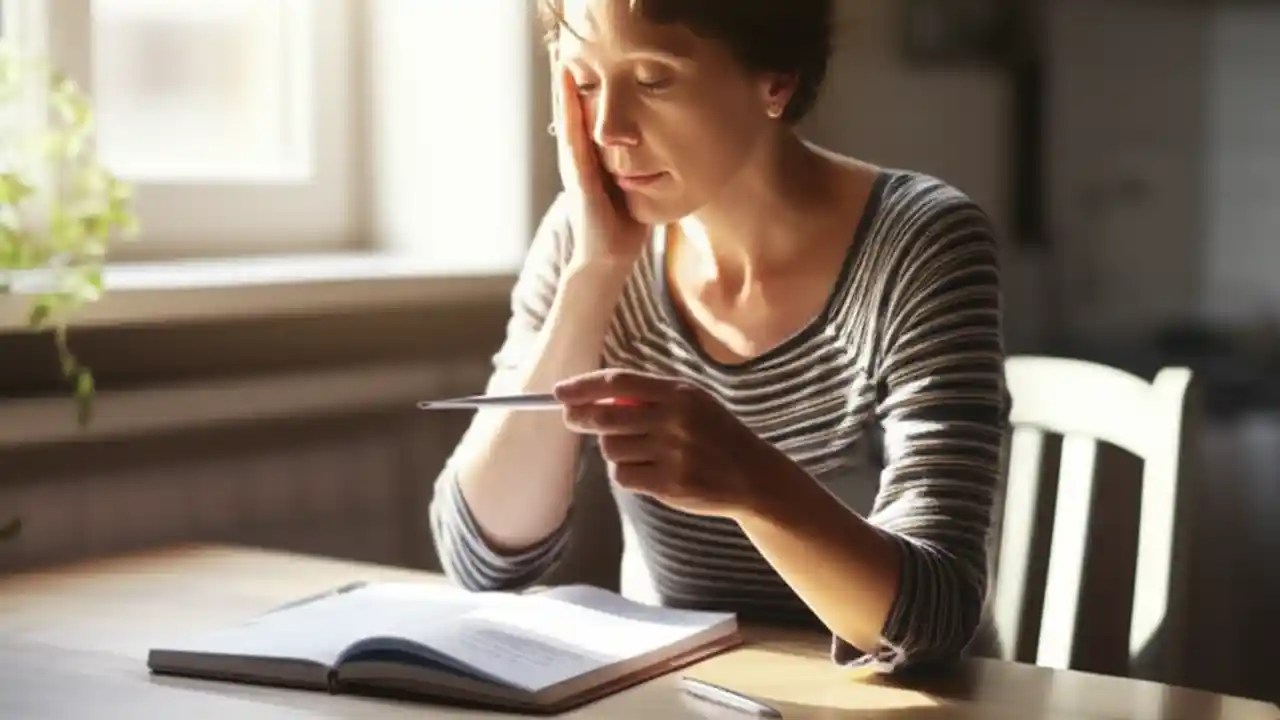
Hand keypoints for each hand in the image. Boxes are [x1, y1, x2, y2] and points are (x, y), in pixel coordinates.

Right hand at [551, 63, 648, 270]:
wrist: (609, 260)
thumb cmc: (623, 226)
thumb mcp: (631, 187)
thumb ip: (635, 168)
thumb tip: (657, 149)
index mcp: (592, 163)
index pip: (586, 121)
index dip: (584, 94)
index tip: (586, 66)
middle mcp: (579, 163)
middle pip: (573, 117)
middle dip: (569, 87)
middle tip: (566, 54)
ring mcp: (577, 173)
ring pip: (569, 126)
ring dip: (564, 97)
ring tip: (562, 67)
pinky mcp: (581, 184)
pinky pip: (575, 147)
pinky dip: (571, 122)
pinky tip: (570, 102)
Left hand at [553, 369, 780, 519]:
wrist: (752, 474)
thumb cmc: (712, 432)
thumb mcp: (691, 401)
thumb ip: (647, 396)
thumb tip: (590, 398)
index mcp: (679, 392)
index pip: (618, 383)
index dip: (583, 386)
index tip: (559, 392)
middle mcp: (675, 420)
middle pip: (605, 417)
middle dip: (580, 417)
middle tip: (573, 418)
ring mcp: (672, 454)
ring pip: (611, 450)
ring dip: (613, 449)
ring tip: (638, 449)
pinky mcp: (669, 484)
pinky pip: (623, 476)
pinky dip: (626, 473)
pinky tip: (649, 471)